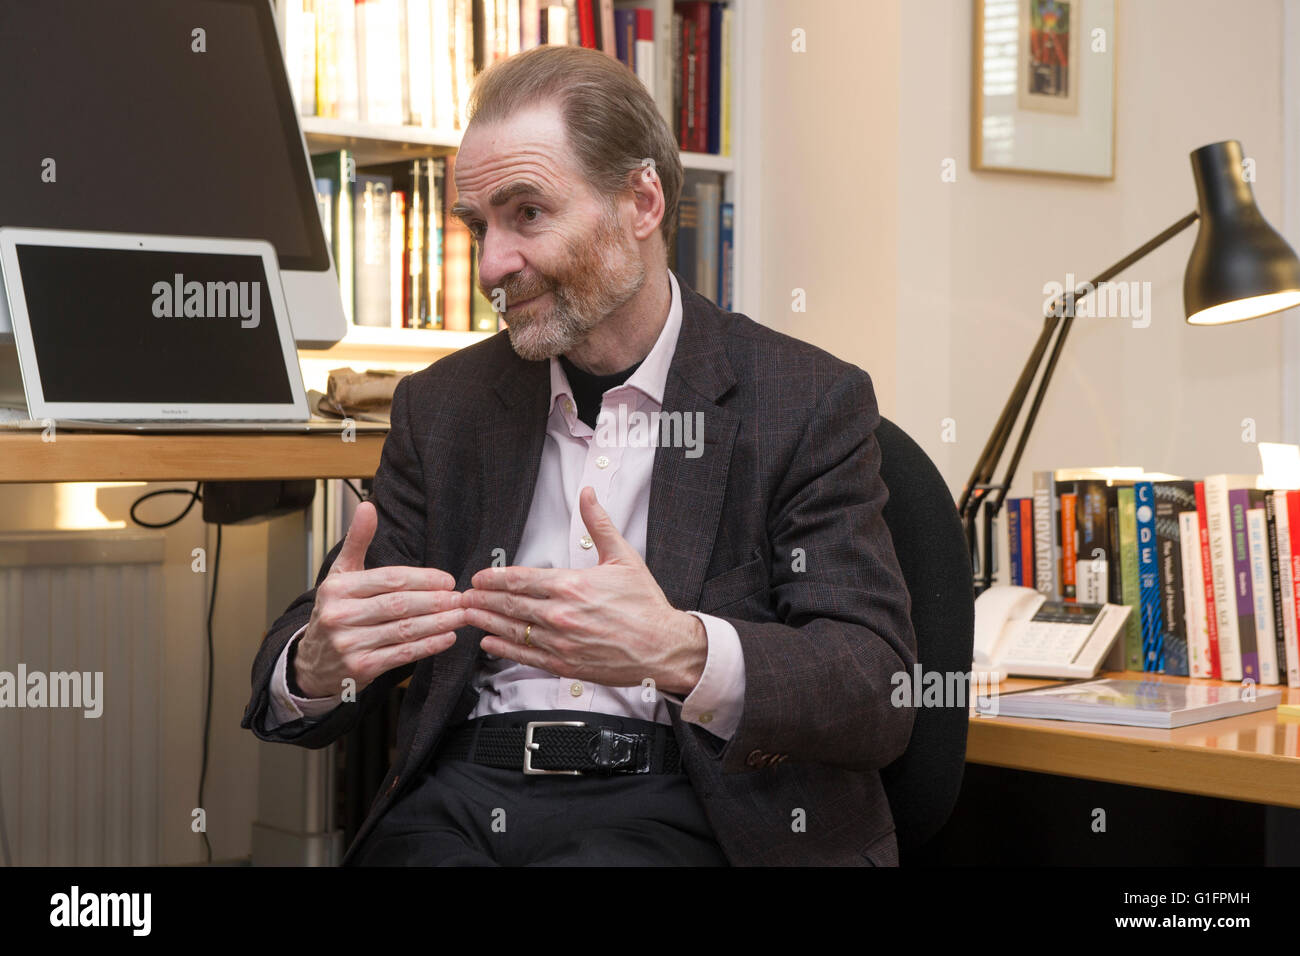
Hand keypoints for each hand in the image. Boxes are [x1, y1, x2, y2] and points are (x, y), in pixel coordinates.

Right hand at [294, 501, 466, 698]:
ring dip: (438, 623)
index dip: (423, 579)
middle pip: (399, 604)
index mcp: (338, 588)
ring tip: (461, 615)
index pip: (389, 579)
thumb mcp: (340, 575)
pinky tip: (447, 637)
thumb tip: (368, 506)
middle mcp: (340, 615)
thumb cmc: (335, 611)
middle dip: (436, 601)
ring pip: (404, 630)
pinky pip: (402, 654)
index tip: (447, 580)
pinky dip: (428, 646)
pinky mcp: (361, 668)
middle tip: (461, 597)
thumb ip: (357, 541)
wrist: (311, 662)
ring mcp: (349, 644)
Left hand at [461, 486, 707, 695]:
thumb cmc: (645, 604)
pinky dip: (503, 650)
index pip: (521, 580)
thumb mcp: (623, 558)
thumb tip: (587, 494)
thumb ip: (599, 525)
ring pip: (513, 631)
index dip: (495, 578)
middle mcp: (561, 615)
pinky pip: (526, 657)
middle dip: (482, 599)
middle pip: (510, 605)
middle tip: (462, 596)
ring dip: (486, 622)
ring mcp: (561, 643)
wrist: (664, 647)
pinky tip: (488, 644)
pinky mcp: (565, 666)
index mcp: (571, 586)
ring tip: (467, 616)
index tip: (478, 577)